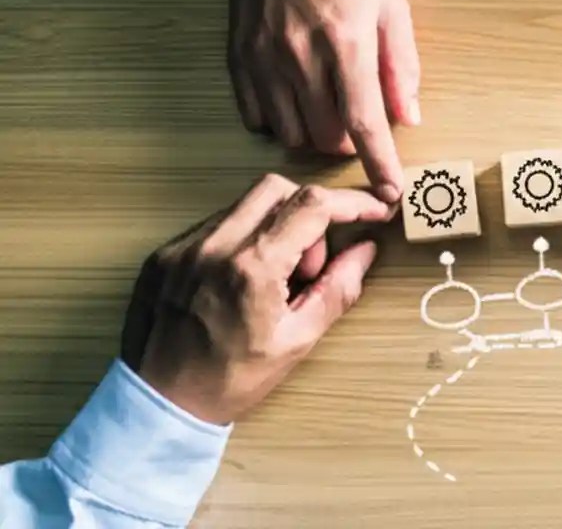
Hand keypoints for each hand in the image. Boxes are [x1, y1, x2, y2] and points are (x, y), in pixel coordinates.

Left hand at [120, 174, 395, 424]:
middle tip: (311, 262)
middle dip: (309, 212)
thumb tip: (364, 251)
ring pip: (244, 205)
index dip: (351, 202)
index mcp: (251, 268)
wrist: (158, 404)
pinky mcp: (163, 254)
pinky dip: (242, 239)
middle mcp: (213, 246)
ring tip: (274, 278)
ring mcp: (183, 247)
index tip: (372, 211)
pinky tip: (241, 281)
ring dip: (274, 227)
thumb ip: (336, 289)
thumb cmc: (227, 380)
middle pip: (278, 188)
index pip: (312, 205)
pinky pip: (214, 225)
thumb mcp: (296, 340)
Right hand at [225, 0, 419, 203]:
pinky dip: (280, 121)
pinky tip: (296, 99)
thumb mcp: (391, 4)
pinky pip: (257, 116)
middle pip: (327, 138)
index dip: (380, 166)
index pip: (365, 124)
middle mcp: (301, 57)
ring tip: (328, 109)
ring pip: (291, 134)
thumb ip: (402, 65)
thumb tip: (409, 116)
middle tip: (360, 123)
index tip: (392, 193)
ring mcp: (263, 59)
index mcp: (346, 43)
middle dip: (350, 145)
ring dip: (316, 136)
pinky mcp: (238, 57)